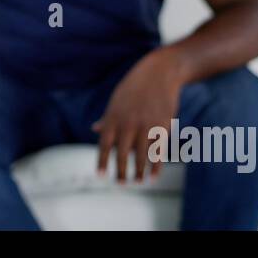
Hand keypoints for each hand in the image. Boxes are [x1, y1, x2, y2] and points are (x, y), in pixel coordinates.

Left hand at [92, 51, 184, 183]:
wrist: (159, 73)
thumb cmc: (134, 87)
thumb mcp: (116, 100)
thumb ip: (107, 118)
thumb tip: (94, 129)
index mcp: (114, 117)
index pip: (105, 144)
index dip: (102, 161)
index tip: (100, 176)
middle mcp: (129, 122)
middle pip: (123, 153)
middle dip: (121, 171)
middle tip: (121, 184)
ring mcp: (146, 125)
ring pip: (142, 154)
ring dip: (140, 171)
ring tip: (138, 182)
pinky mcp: (163, 126)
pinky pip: (159, 150)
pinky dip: (156, 165)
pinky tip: (154, 176)